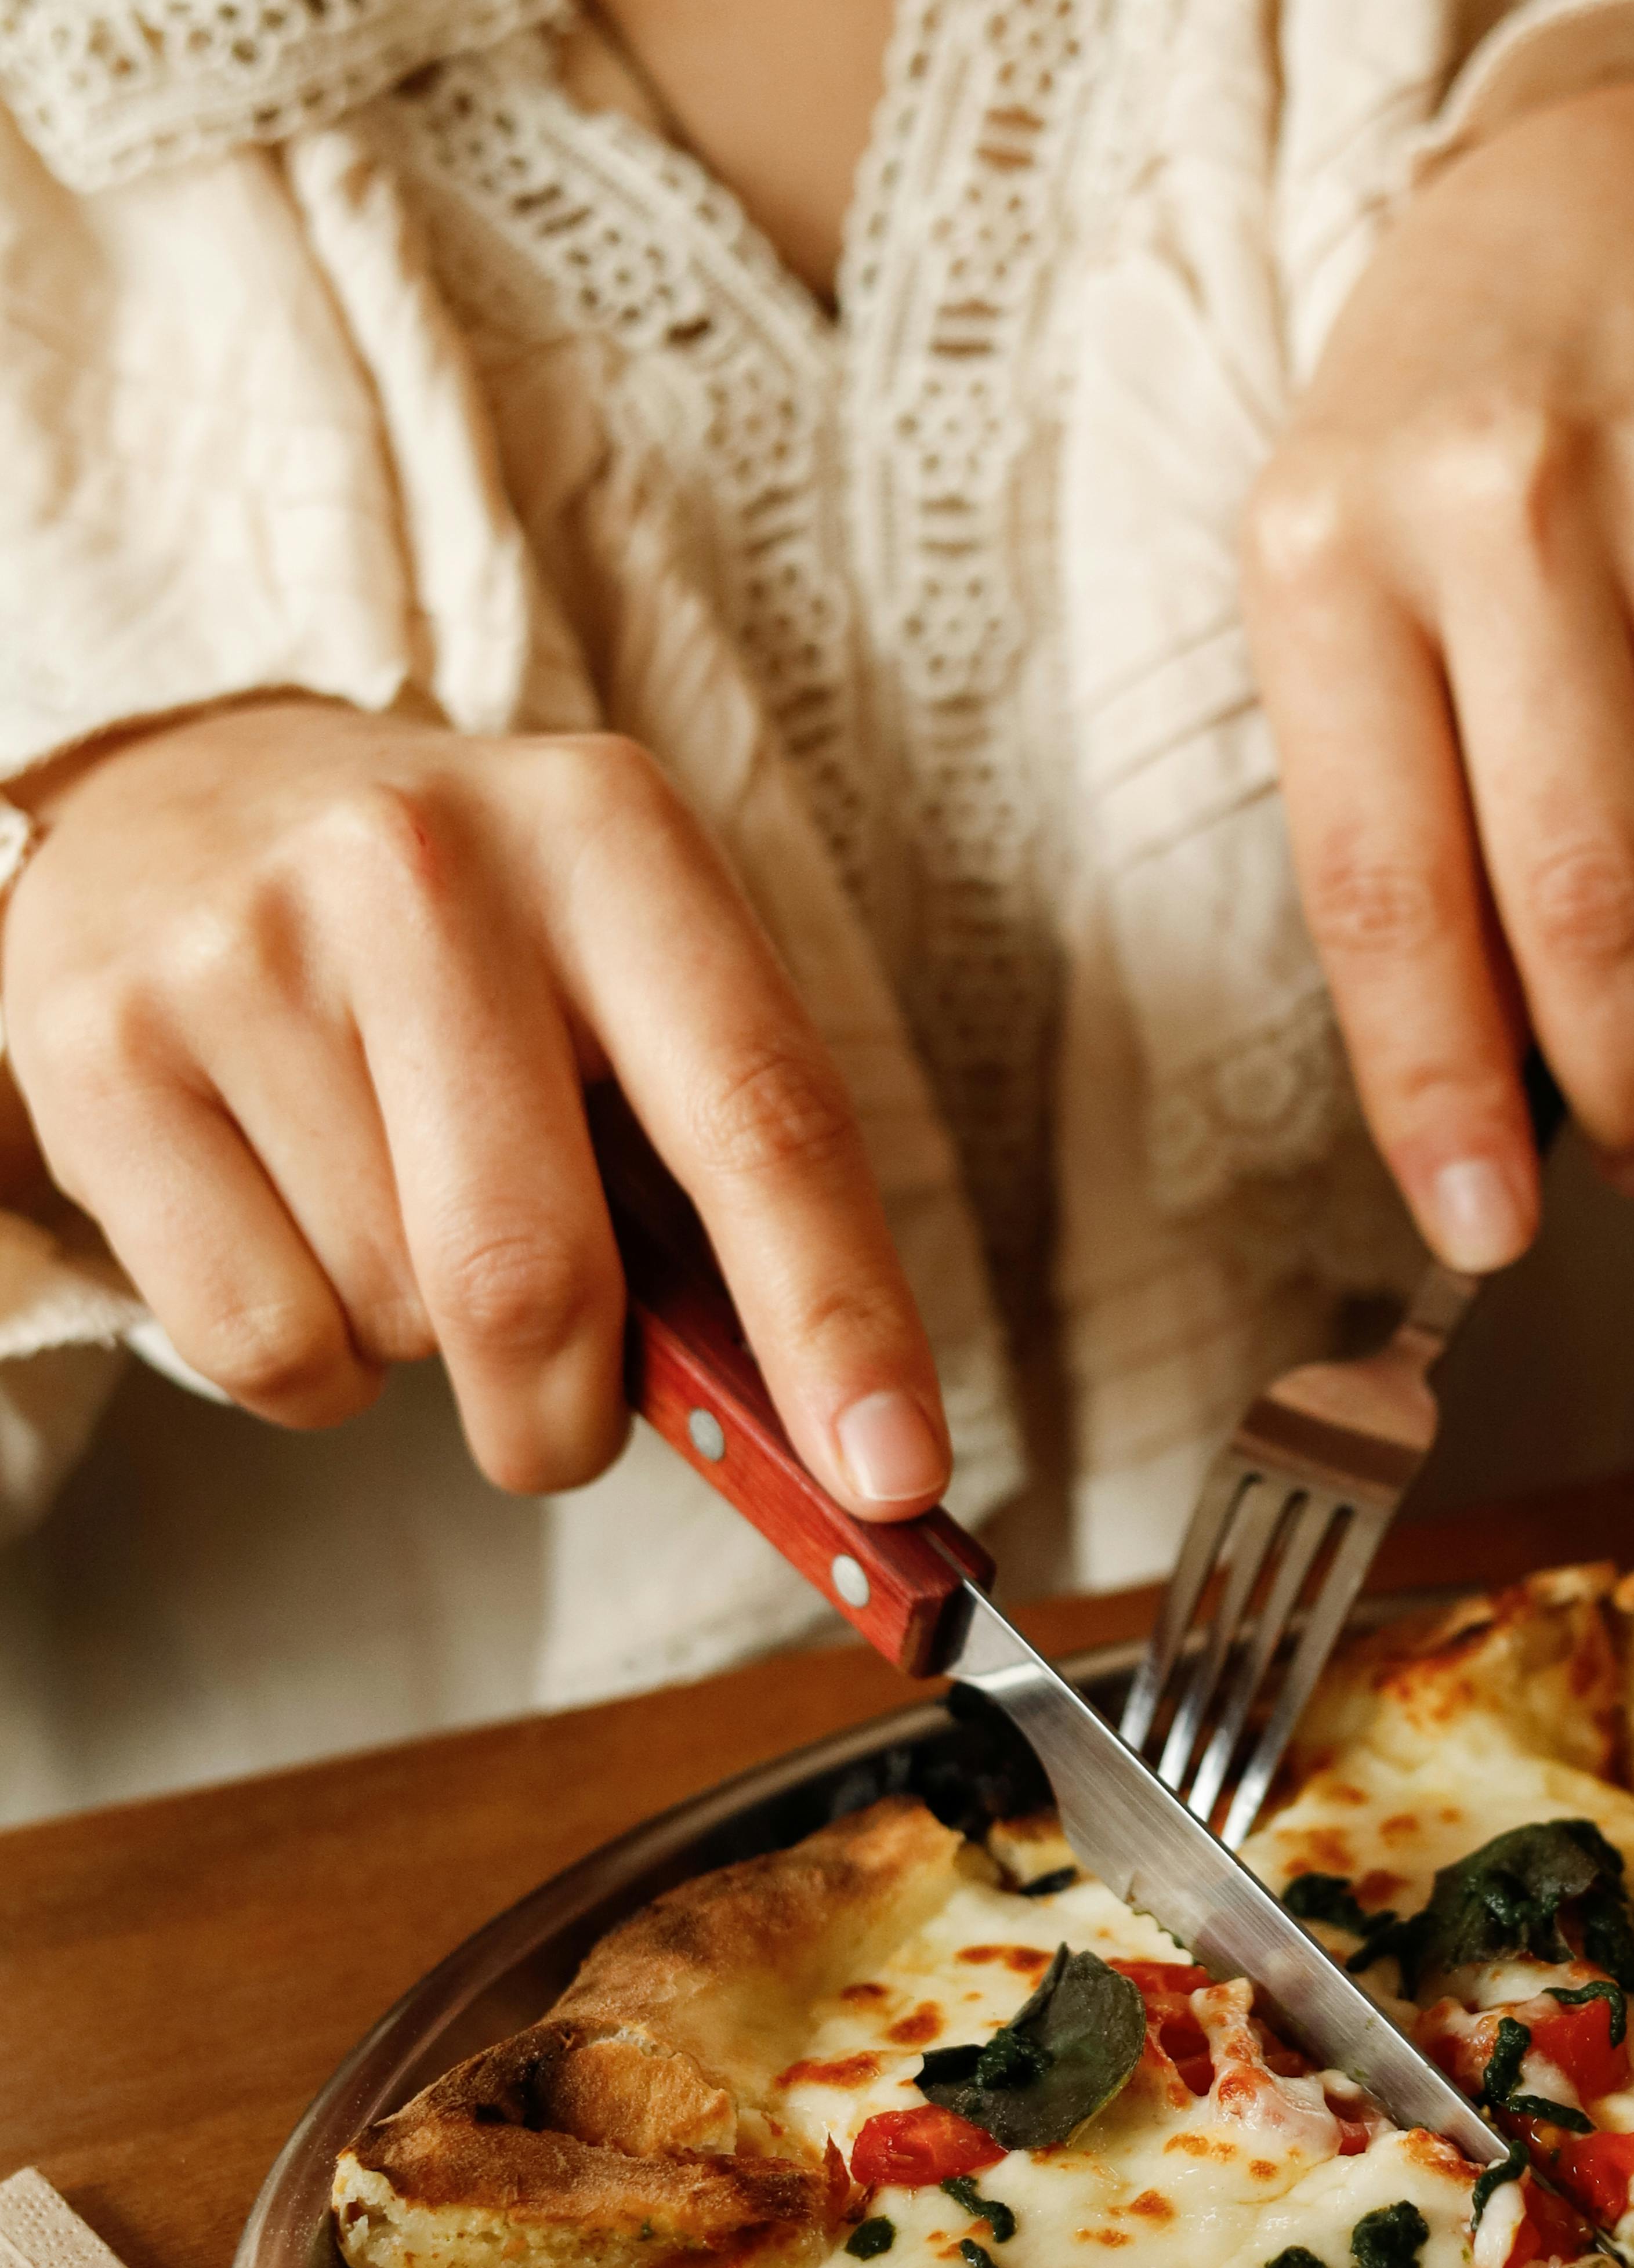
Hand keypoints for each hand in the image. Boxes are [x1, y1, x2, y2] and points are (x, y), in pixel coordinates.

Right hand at [1, 702, 949, 1510]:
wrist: (182, 796)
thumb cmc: (460, 942)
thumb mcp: (620, 975)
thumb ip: (719, 1172)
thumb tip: (821, 1431)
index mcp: (609, 837)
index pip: (764, 1117)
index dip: (837, 1317)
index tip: (894, 1471)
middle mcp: (423, 865)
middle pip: (541, 1277)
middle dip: (569, 1415)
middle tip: (561, 1419)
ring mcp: (247, 951)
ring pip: (401, 1322)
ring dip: (427, 1349)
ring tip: (391, 1208)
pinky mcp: (106, 1047)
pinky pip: (264, 1346)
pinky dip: (310, 1364)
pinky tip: (296, 1230)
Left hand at [1242, 74, 1633, 1266]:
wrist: (1625, 189)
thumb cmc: (1451, 445)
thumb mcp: (1346, 592)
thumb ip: (1394, 823)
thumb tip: (1484, 1090)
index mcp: (1326, 551)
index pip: (1388, 886)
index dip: (1442, 1087)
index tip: (1479, 1225)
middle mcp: (1495, 509)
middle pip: (1588, 897)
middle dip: (1624, 1078)